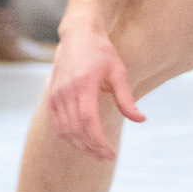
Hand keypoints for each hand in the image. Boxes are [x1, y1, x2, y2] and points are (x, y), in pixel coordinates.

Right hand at [46, 27, 145, 159]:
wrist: (77, 35)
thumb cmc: (101, 52)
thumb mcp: (118, 72)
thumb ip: (127, 98)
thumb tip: (140, 120)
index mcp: (83, 84)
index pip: (87, 120)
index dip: (98, 140)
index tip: (110, 152)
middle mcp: (66, 91)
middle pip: (75, 129)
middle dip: (91, 148)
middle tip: (107, 157)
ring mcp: (56, 94)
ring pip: (64, 130)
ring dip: (80, 146)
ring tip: (97, 153)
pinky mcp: (51, 97)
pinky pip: (57, 124)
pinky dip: (69, 137)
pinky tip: (82, 142)